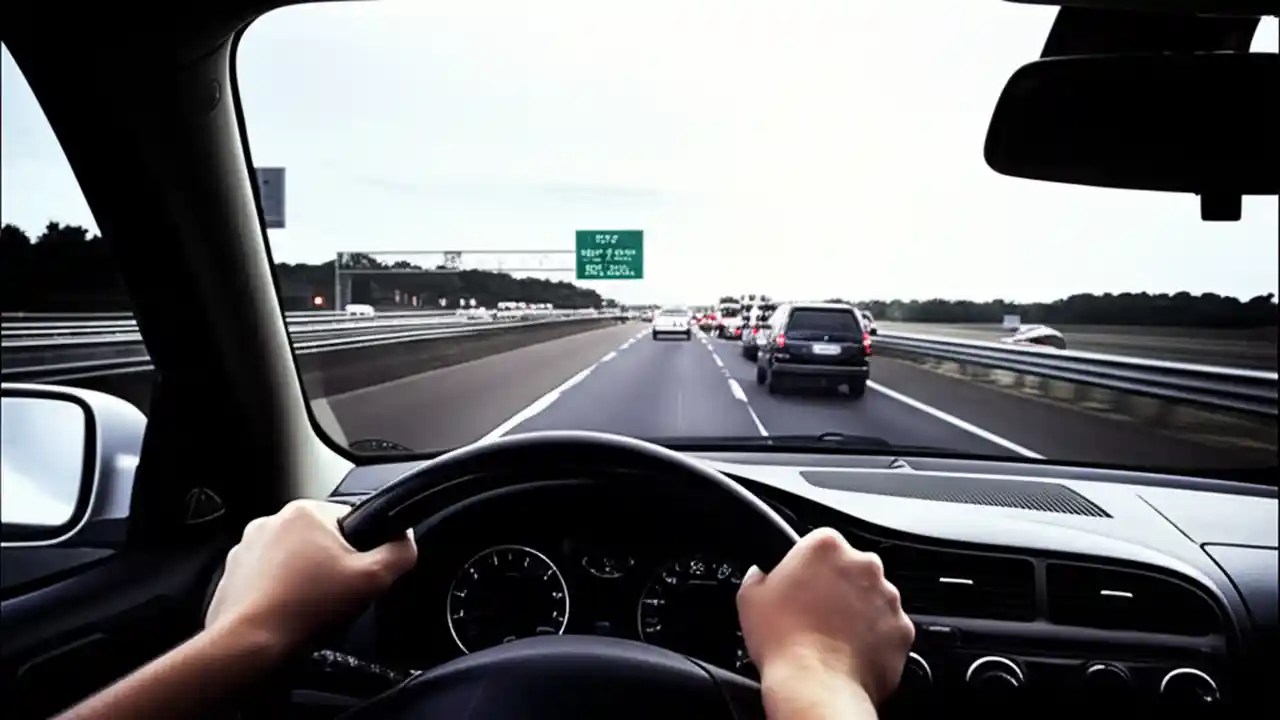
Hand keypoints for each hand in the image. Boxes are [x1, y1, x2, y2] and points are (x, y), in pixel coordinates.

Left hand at [205, 499, 416, 654]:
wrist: (250, 646)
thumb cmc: (307, 608)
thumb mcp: (373, 579)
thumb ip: (399, 552)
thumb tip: (405, 541)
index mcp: (304, 512)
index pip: (350, 520)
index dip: (362, 549)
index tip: (359, 575)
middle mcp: (269, 521)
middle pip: (320, 540)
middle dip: (331, 565)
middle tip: (337, 595)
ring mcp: (245, 548)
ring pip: (292, 559)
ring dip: (303, 578)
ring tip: (309, 608)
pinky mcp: (231, 575)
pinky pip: (266, 579)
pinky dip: (278, 593)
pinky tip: (287, 614)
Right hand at [737, 527, 913, 706]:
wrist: (816, 685)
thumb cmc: (783, 640)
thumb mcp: (750, 597)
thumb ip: (759, 575)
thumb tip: (762, 575)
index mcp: (826, 546)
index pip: (821, 543)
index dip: (809, 565)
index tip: (802, 585)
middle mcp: (863, 565)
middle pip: (851, 567)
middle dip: (838, 586)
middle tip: (815, 612)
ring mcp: (888, 597)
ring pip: (873, 597)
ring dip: (857, 611)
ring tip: (831, 637)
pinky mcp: (902, 628)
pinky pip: (888, 627)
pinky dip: (875, 637)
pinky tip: (850, 651)